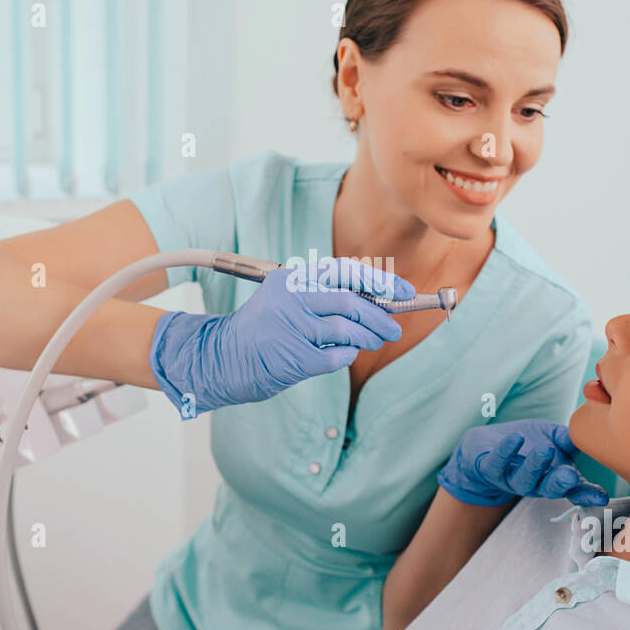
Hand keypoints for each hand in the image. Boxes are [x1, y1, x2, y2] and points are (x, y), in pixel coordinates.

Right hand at [149, 256, 413, 418]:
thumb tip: (380, 301)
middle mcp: (291, 298)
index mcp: (293, 278)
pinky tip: (346, 354)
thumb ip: (326, 296)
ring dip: (369, 337)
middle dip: (380, 316)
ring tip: (375, 341)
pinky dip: (348, 355)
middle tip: (393, 328)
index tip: (404, 293)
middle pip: (350, 302)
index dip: (380, 282)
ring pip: (346, 330)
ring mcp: (290, 328)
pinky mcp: (292, 357)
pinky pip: (336, 356)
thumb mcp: (289, 300)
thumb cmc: (266, 329)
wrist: (225, 358)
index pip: (345, 271)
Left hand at [437, 418, 608, 507]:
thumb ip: (570, 439)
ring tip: (545, 450)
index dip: (586, 494)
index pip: (574, 489)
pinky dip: (507, 451)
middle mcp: (535, 483)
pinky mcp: (490, 468)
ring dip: (536, 465)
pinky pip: (498, 462)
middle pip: (550, 488)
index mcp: (554, 478)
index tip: (601, 497)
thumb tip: (588, 436)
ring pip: (525, 479)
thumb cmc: (526, 443)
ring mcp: (512, 478)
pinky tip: (516, 438)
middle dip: (560, 483)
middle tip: (570, 475)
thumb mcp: (553, 437)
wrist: (486, 445)